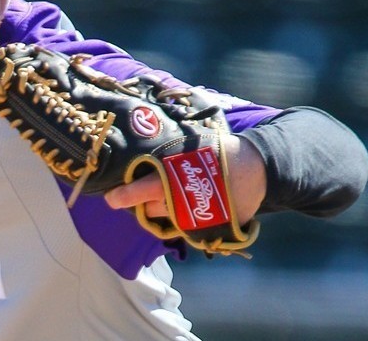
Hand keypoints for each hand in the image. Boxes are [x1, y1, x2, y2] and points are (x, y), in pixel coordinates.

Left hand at [104, 134, 267, 223]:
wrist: (255, 167)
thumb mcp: (187, 146)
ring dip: (163, 210)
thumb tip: (140, 138)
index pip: (139, 192)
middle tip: (148, 190)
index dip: (123, 197)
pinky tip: (189, 203)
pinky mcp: (208, 229)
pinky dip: (183, 217)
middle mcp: (179, 202)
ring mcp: (194, 219)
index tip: (111, 199)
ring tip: (173, 194)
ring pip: (166, 220)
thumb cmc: (217, 151)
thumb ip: (165, 155)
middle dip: (144, 202)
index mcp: (171, 179)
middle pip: (149, 210)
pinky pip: (186, 227)